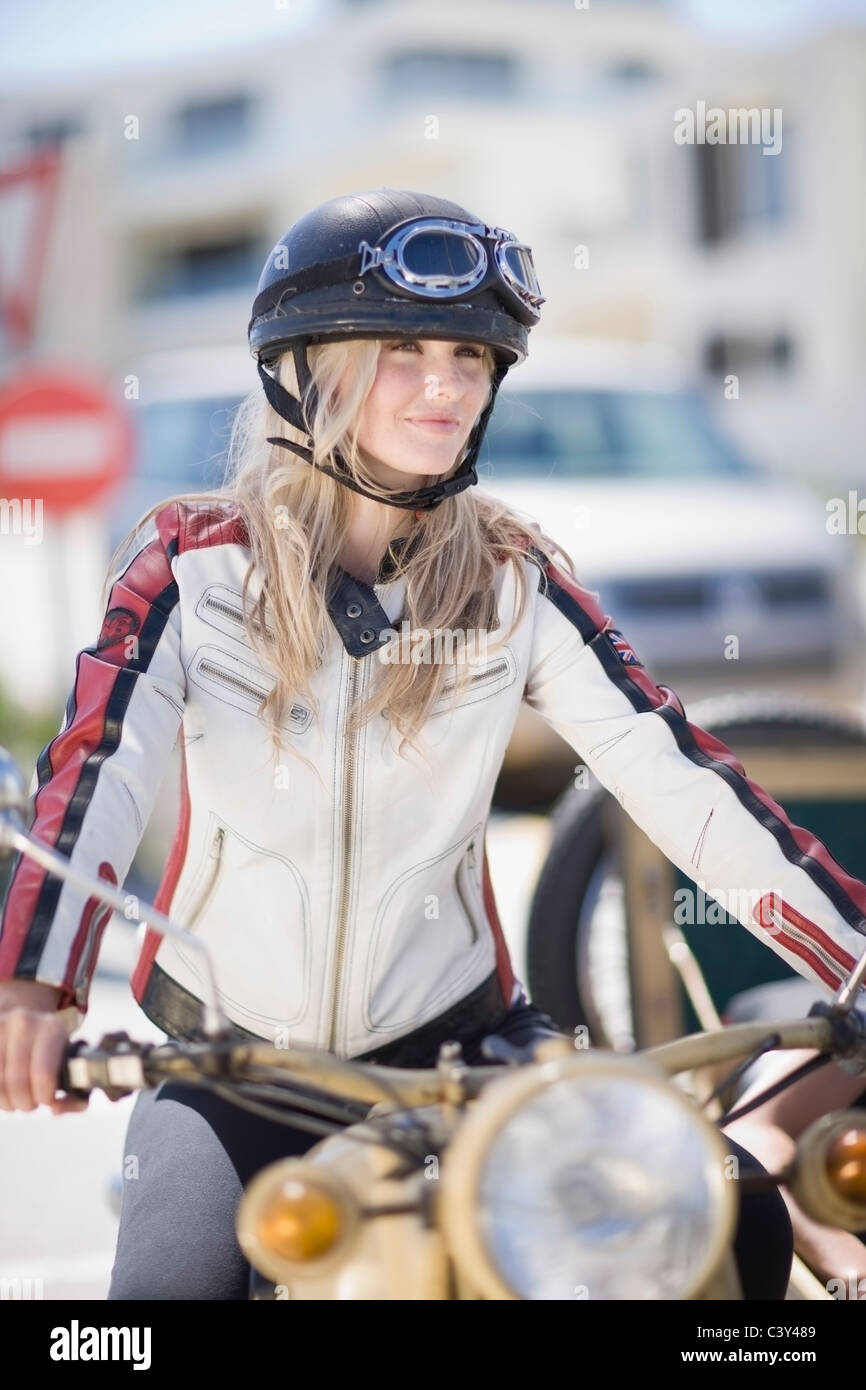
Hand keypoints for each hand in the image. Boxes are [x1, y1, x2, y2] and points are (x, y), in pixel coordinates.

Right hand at [0, 980, 86, 1114]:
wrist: (24, 1022)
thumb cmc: (49, 1051)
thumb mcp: (67, 1062)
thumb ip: (75, 1093)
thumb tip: (55, 1109)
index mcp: (52, 1028)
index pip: (43, 1074)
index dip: (44, 1096)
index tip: (47, 1100)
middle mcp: (24, 1023)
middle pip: (17, 1083)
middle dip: (26, 1102)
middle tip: (31, 1102)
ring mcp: (1, 1026)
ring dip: (8, 1101)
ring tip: (17, 1098)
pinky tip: (4, 1090)